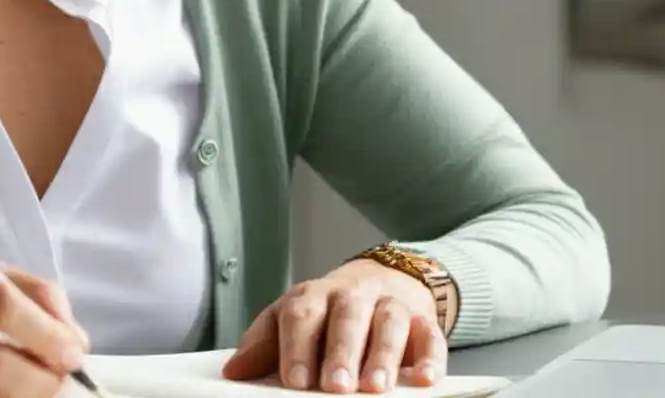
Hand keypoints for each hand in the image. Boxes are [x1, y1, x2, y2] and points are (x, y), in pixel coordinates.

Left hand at [222, 260, 446, 393]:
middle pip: (348, 318)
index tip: (295, 381)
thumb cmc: (327, 311)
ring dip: (383, 356)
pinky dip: (431, 357)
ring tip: (374, 388)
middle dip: (342, 352)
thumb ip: (264, 345)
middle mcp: (353, 296)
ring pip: (389, 322)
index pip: (302, 315)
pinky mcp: (423, 321)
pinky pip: (431, 336)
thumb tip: (233, 372)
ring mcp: (390, 305)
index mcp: (313, 296)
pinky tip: (425, 379)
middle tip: (336, 386)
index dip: (298, 348)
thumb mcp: (290, 319)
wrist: (381, 279)